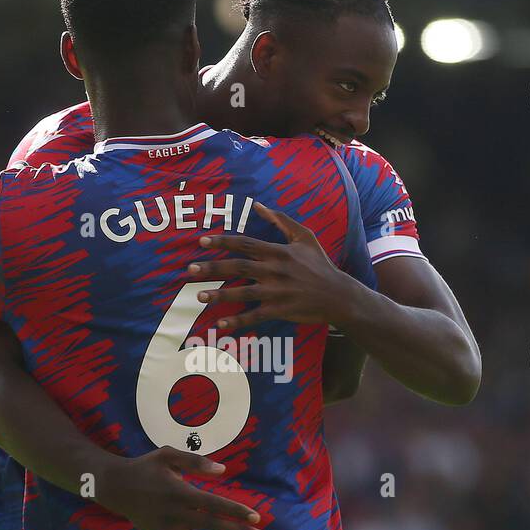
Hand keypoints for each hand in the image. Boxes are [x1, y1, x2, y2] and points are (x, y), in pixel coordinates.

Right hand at [93, 448, 267, 529]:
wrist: (115, 487)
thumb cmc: (145, 468)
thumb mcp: (167, 455)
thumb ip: (195, 462)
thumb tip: (223, 471)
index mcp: (180, 492)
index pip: (215, 504)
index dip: (236, 511)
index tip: (257, 516)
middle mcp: (176, 514)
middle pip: (214, 527)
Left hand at [187, 203, 357, 331]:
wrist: (339, 294)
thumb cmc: (320, 264)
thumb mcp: (305, 236)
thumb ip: (281, 221)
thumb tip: (258, 205)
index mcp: (279, 252)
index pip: (245, 244)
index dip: (223, 242)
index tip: (202, 241)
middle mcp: (275, 270)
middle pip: (239, 267)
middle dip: (213, 268)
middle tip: (190, 270)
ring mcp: (277, 292)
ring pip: (243, 293)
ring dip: (220, 295)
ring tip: (199, 297)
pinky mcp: (280, 310)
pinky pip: (255, 316)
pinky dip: (238, 321)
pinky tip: (220, 324)